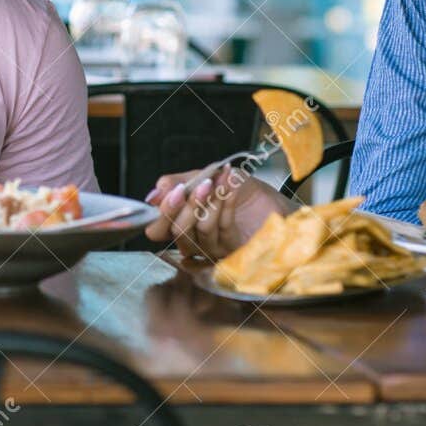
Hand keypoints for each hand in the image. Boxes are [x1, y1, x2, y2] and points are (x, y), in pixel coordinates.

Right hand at [143, 162, 290, 260]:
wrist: (272, 195)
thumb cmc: (237, 187)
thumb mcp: (205, 176)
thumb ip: (179, 183)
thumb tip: (153, 195)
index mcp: (180, 224)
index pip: (158, 230)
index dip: (163, 212)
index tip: (175, 189)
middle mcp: (194, 241)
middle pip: (177, 233)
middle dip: (187, 206)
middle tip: (199, 184)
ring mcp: (214, 248)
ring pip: (201, 229)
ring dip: (210, 201)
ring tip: (219, 180)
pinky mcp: (235, 249)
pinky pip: (224, 226)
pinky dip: (226, 201)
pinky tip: (231, 184)